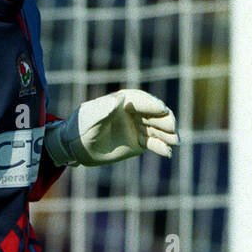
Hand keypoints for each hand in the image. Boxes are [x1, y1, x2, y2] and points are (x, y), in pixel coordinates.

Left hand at [44, 88, 177, 166]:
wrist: (77, 147)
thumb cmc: (80, 127)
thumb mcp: (90, 118)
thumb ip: (104, 109)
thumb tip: (119, 99)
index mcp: (123, 101)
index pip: (142, 101)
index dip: (152, 105)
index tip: (163, 109)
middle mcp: (134, 112)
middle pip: (154, 114)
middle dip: (165, 120)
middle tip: (172, 128)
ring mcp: (137, 127)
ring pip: (157, 129)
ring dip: (167, 135)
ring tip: (175, 142)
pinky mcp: (138, 142)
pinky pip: (153, 143)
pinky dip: (161, 147)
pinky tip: (167, 152)